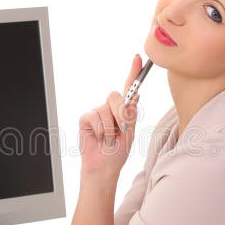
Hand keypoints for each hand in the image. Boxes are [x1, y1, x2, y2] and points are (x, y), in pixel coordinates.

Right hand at [78, 54, 142, 179]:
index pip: (129, 88)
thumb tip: (134, 96)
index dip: (133, 72)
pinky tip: (99, 138)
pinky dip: (101, 131)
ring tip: (109, 140)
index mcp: (124, 109)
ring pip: (105, 109)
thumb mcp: (130, 131)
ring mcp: (97, 112)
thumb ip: (130, 114)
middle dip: (120, 112)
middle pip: (115, 96)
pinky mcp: (86, 118)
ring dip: (110, 128)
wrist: (104, 166)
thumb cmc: (118, 151)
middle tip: (122, 129)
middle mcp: (110, 108)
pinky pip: (95, 117)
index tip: (139, 57)